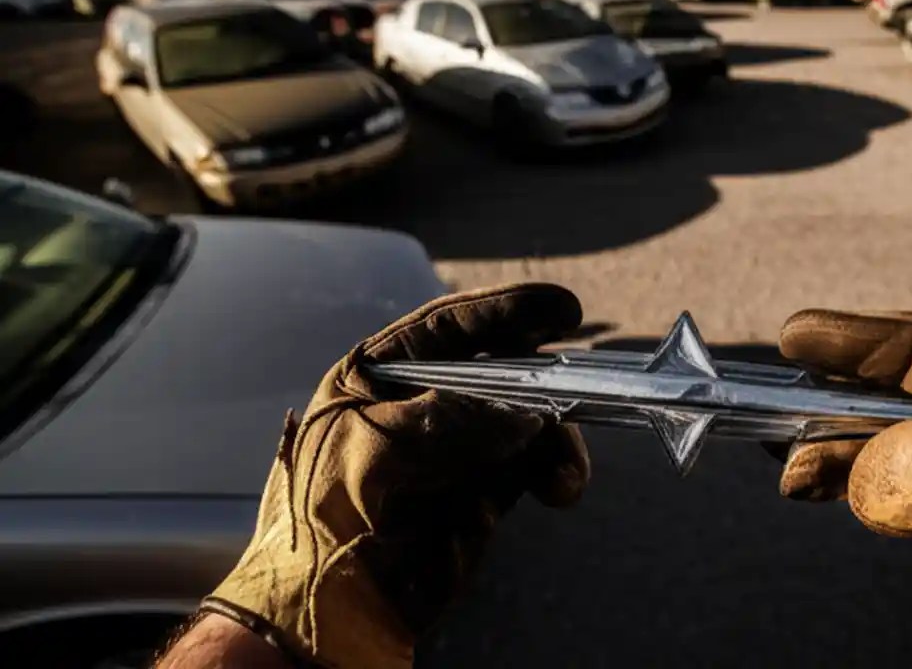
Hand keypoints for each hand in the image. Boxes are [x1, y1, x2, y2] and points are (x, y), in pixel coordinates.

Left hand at [203, 284, 589, 668]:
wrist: (326, 607)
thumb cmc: (324, 514)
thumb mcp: (373, 446)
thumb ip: (449, 419)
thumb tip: (523, 416)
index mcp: (376, 377)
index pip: (449, 327)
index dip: (507, 311)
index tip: (565, 309)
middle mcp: (421, 406)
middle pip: (499, 372)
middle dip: (543, 382)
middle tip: (581, 390)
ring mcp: (453, 451)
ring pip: (526, 422)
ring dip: (556, 440)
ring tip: (567, 476)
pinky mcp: (480, 493)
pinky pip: (531, 468)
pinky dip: (554, 473)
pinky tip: (561, 489)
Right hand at [776, 310, 911, 668]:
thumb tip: (856, 479)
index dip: (861, 338)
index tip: (796, 335)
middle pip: (889, 394)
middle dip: (830, 398)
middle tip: (772, 405)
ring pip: (874, 447)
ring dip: (824, 448)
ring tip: (788, 461)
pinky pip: (879, 497)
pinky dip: (840, 489)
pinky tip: (808, 485)